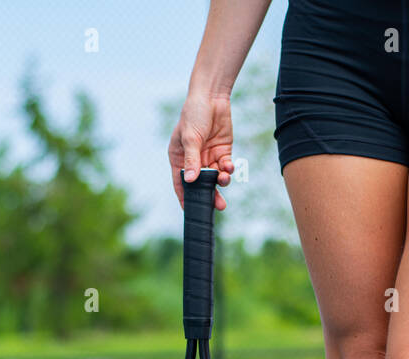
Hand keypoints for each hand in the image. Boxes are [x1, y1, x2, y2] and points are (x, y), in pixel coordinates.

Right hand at [168, 92, 234, 209]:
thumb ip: (192, 160)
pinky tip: (229, 166)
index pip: (180, 183)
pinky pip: (225, 167)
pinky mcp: (222, 152)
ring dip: (221, 182)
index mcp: (179, 158)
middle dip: (209, 195)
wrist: (212, 97)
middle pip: (200, 184)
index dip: (185, 197)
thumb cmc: (194, 114)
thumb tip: (190, 180)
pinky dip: (228, 169)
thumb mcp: (190, 138)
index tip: (191, 211)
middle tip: (219, 206)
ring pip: (215, 178)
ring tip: (224, 180)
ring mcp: (208, 157)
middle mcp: (193, 161)